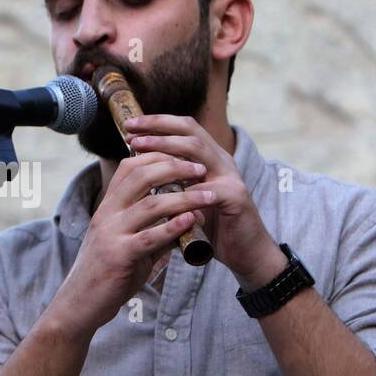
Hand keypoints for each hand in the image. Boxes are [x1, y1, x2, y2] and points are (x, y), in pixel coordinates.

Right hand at [48, 151, 214, 334]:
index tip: (186, 158)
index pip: (130, 167)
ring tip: (209, 196)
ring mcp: (111, 234)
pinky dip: (173, 227)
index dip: (159, 156)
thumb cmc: (106, 275)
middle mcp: (107, 214)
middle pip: (141, 176)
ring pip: (150, 204)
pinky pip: (149, 237)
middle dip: (175, 168)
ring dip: (185, 198)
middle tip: (201, 169)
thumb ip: (152, 229)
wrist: (79, 305)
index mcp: (107, 207)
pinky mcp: (118, 256)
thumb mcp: (127, 244)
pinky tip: (192, 221)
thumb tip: (184, 219)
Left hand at [122, 115, 285, 289]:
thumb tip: (139, 167)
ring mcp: (231, 177)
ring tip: (140, 147)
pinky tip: (161, 191)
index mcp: (210, 158)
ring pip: (198, 151)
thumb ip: (172, 181)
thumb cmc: (213, 225)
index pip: (185, 128)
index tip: (130, 126)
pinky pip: (208, 188)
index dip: (157, 123)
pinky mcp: (237, 198)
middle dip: (157, 128)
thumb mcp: (187, 198)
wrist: (246, 253)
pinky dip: (184, 189)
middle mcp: (222, 161)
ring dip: (165, 147)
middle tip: (130, 130)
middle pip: (190, 132)